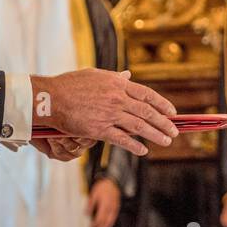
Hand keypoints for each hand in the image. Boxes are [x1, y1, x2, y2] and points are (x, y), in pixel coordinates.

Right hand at [31, 69, 177, 156]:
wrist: (50, 98)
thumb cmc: (70, 84)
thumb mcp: (94, 75)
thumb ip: (114, 78)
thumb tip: (128, 76)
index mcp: (117, 84)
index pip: (147, 94)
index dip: (162, 104)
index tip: (172, 112)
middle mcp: (117, 98)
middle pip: (147, 112)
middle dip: (164, 122)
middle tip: (175, 131)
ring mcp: (109, 114)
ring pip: (139, 126)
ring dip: (155, 135)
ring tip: (166, 141)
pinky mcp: (99, 129)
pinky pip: (121, 139)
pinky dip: (134, 145)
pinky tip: (143, 151)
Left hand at [87, 178, 120, 226]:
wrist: (113, 181)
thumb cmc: (102, 187)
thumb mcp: (94, 194)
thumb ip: (90, 204)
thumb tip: (86, 214)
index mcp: (105, 204)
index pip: (100, 217)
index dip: (96, 224)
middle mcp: (111, 208)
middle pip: (106, 222)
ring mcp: (114, 209)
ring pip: (110, 222)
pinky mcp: (116, 209)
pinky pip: (112, 219)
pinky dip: (109, 226)